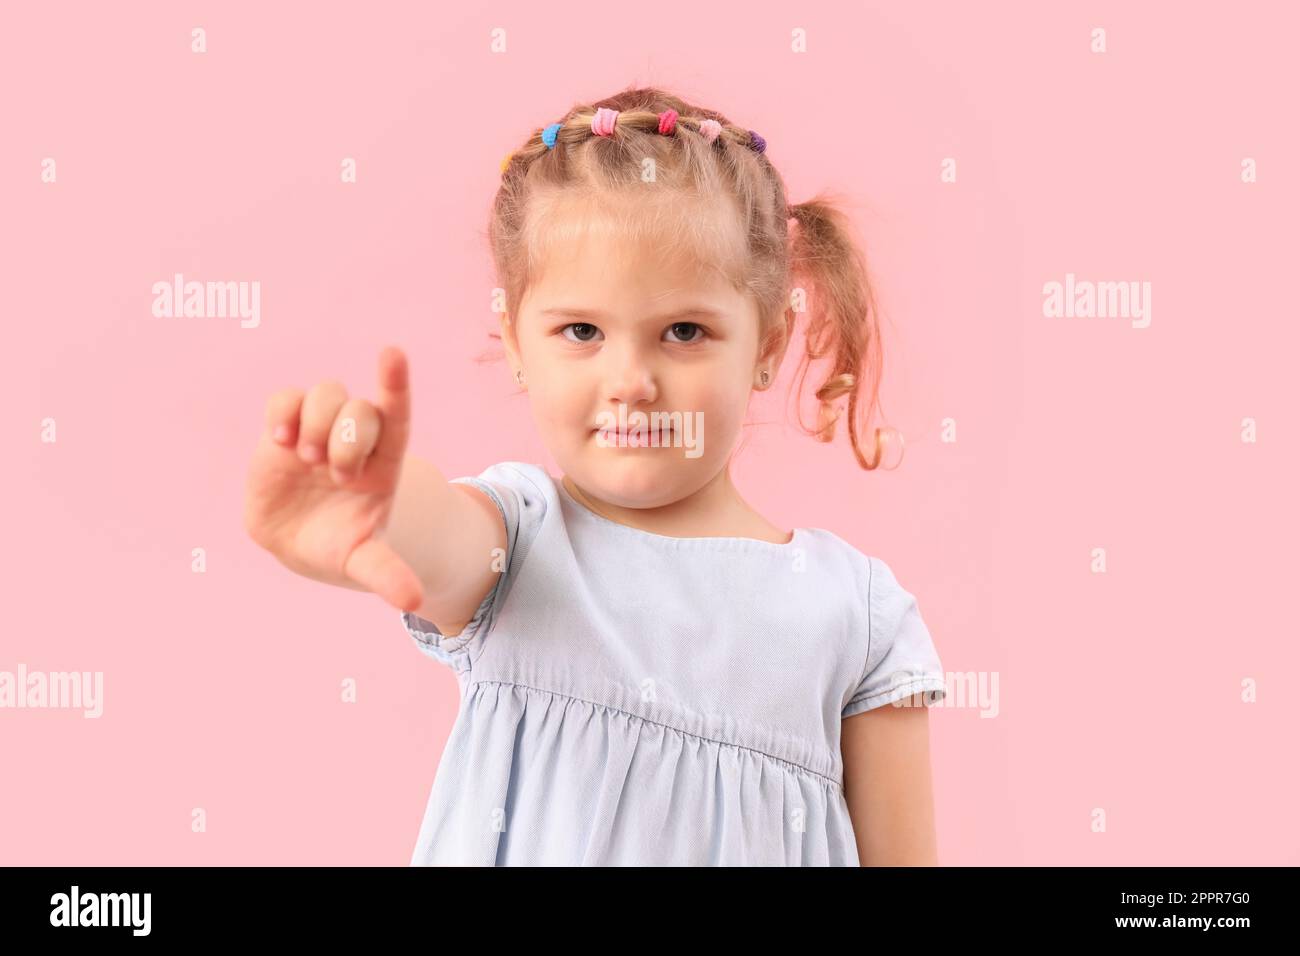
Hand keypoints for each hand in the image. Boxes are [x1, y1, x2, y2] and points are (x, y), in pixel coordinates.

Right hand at [243, 345, 423, 611]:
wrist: (303, 541)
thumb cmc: (343, 545)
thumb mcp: (364, 561)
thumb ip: (387, 574)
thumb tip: (412, 602)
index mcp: (385, 462)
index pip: (397, 415)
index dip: (395, 384)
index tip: (393, 354)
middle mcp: (355, 438)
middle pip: (360, 409)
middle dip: (348, 434)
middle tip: (336, 472)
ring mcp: (319, 430)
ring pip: (325, 394)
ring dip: (315, 420)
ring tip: (305, 457)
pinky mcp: (283, 431)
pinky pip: (284, 399)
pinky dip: (282, 412)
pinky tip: (279, 440)